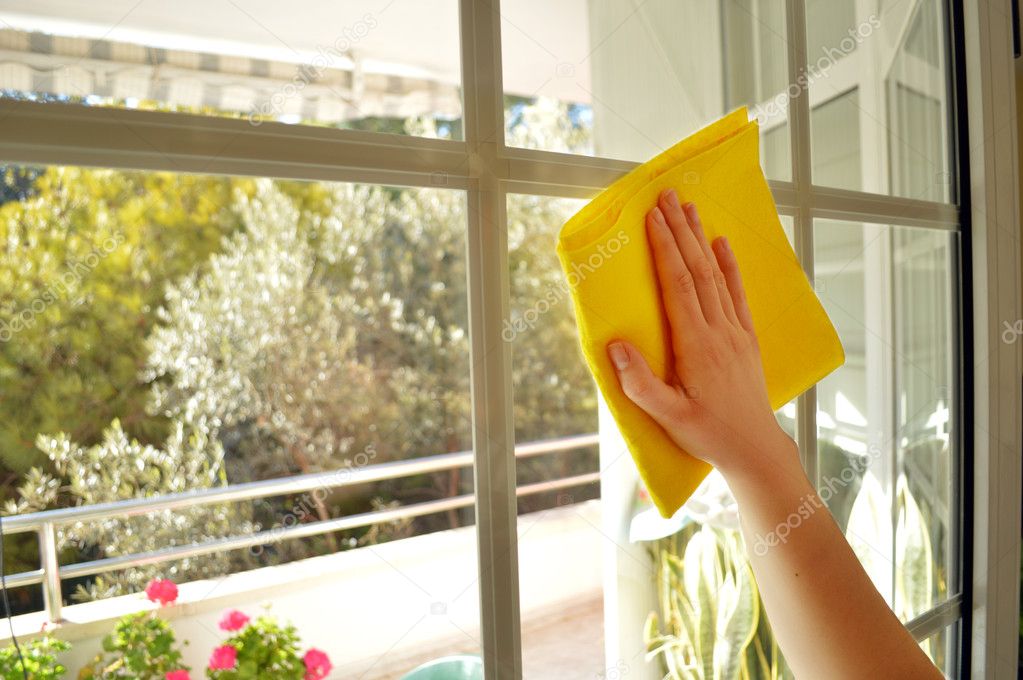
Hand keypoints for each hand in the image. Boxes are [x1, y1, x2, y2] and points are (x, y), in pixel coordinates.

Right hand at [606, 189, 796, 480]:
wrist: (754, 449)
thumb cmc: (707, 434)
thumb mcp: (668, 416)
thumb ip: (640, 383)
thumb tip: (617, 345)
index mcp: (697, 345)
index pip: (678, 286)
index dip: (664, 249)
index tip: (652, 218)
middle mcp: (719, 331)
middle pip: (697, 270)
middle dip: (680, 231)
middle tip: (666, 196)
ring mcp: (736, 332)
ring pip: (717, 276)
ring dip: (701, 239)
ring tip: (688, 208)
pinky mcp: (746, 339)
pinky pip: (738, 294)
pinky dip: (729, 266)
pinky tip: (722, 244)